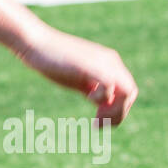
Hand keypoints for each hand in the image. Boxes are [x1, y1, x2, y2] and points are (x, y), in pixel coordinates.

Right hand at [17, 24, 138, 125]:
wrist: (36, 43)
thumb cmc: (51, 60)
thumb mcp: (77, 77)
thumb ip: (91, 86)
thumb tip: (101, 101)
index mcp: (109, 63)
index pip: (127, 91)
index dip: (118, 109)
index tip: (98, 120)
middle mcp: (111, 61)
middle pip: (131, 93)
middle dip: (118, 114)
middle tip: (98, 125)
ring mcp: (103, 63)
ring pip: (127, 91)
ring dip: (114, 111)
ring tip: (97, 121)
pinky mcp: (92, 66)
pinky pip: (110, 85)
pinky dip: (101, 98)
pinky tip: (87, 97)